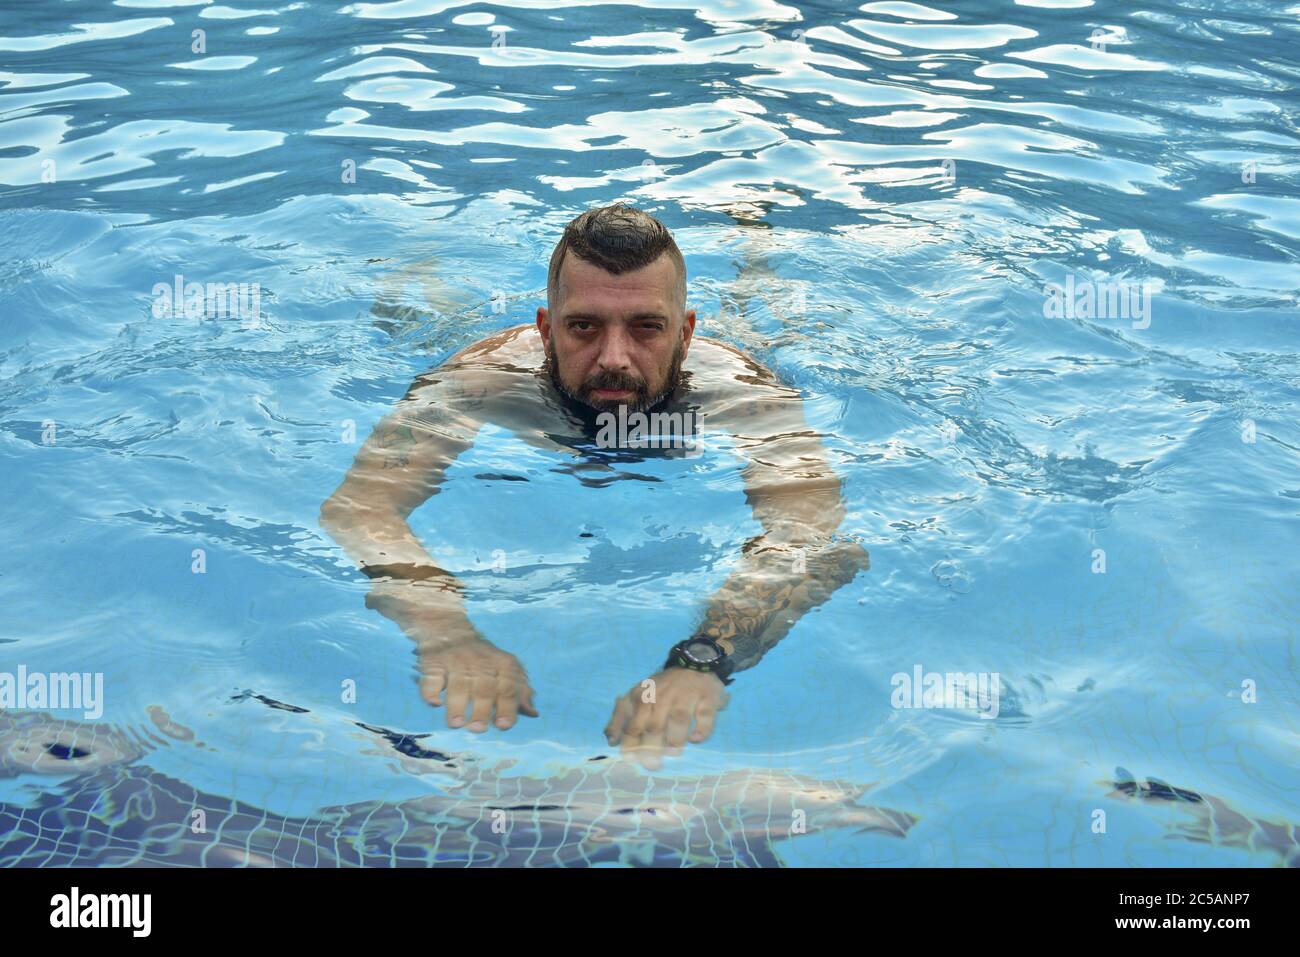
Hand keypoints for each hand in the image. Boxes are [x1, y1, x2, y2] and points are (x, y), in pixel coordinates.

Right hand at [418, 637, 537, 731]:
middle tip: (478, 729)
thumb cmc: (483, 659)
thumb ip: (520, 691)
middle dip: (481, 710)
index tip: (504, 726)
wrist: (450, 630)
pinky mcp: (434, 664)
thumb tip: (533, 713)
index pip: (508, 687)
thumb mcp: (506, 669)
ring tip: (455, 724)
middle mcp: (481, 663)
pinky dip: (431, 692)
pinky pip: (432, 679)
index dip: (507, 707)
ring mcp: (456, 662)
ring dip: (456, 705)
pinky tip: (435, 703)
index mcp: (502, 665)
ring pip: (458, 685)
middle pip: (483, 688)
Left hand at [604, 668, 728, 769]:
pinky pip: (705, 717)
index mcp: (642, 697)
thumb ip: (620, 717)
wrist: (693, 665)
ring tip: (673, 754)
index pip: (633, 726)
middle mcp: (663, 697)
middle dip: (652, 749)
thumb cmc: (662, 688)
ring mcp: (686, 697)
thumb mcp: (636, 696)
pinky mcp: (707, 699)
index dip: (631, 745)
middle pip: (655, 727)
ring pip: (679, 721)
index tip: (631, 760)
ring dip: (675, 740)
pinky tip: (696, 739)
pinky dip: (701, 730)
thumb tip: (610, 741)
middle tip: (653, 764)